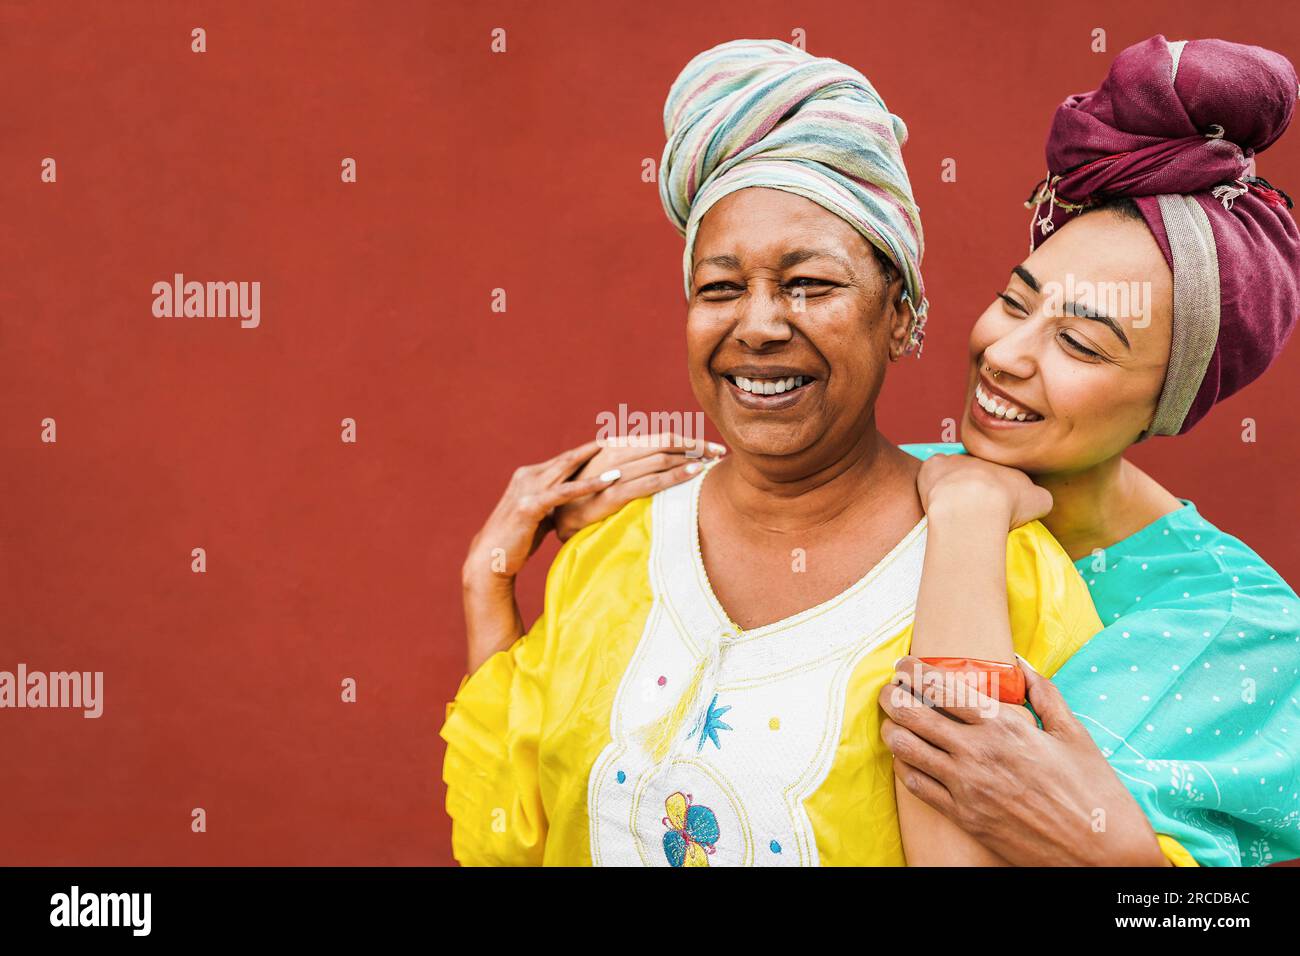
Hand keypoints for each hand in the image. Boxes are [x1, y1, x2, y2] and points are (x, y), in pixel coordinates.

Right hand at [462, 439, 623, 585]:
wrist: (489, 559)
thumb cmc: (517, 540)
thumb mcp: (539, 516)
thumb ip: (555, 505)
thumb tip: (576, 507)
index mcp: (529, 476)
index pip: (564, 460)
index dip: (588, 452)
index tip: (612, 444)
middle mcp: (527, 476)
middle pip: (568, 458)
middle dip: (595, 447)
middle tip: (621, 437)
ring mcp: (527, 489)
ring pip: (567, 468)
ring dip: (595, 460)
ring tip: (619, 451)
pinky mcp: (530, 506)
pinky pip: (564, 492)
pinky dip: (587, 485)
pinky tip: (607, 481)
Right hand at [553, 433, 724, 541]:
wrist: (555, 518)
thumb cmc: (583, 497)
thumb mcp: (605, 475)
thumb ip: (629, 466)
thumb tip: (659, 462)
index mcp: (615, 446)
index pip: (659, 438)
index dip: (687, 440)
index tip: (709, 446)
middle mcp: (615, 454)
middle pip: (665, 443)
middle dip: (696, 446)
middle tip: (720, 451)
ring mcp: (613, 473)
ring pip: (661, 459)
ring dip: (690, 458)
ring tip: (712, 460)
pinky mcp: (613, 494)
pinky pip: (650, 482)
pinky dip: (675, 475)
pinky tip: (694, 473)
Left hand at [878, 656, 1168, 865]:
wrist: (1102, 856)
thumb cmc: (1094, 792)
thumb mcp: (1074, 734)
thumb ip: (1044, 693)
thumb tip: (1022, 663)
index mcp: (1004, 727)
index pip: (940, 687)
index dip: (913, 671)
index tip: (903, 665)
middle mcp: (978, 754)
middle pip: (912, 714)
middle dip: (891, 696)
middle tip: (889, 690)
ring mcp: (967, 788)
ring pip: (905, 749)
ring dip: (892, 730)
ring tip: (893, 722)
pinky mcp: (963, 817)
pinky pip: (917, 785)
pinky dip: (906, 766)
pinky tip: (910, 759)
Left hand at [917, 454, 1051, 530]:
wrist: (975, 505)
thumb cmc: (1009, 505)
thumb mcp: (1040, 502)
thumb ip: (1038, 497)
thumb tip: (1036, 499)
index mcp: (1004, 466)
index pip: (1000, 478)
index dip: (995, 494)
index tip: (991, 509)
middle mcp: (979, 459)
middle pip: (975, 474)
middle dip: (973, 490)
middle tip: (970, 511)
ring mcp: (954, 460)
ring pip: (951, 472)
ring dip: (950, 487)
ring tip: (951, 510)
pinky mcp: (932, 466)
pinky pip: (930, 472)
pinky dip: (930, 485)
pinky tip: (933, 502)